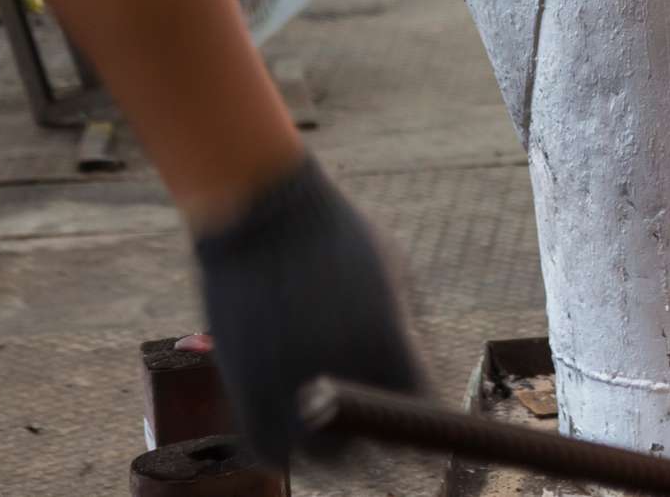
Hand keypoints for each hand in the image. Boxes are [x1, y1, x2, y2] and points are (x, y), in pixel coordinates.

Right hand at [193, 155, 423, 465]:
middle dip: (381, 442)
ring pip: (321, 458)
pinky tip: (295, 427)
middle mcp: (342, 373)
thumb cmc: (336, 232)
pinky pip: (271, 449)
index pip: (422, 414)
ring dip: (333, 452)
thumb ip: (406, 328)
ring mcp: (289, 386)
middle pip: (374, 447)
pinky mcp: (243, 391)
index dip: (425, 421)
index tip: (424, 419)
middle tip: (379, 431)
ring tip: (336, 429)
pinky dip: (286, 448)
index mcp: (387, 343)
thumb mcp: (391, 269)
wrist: (263, 210)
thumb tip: (417, 378)